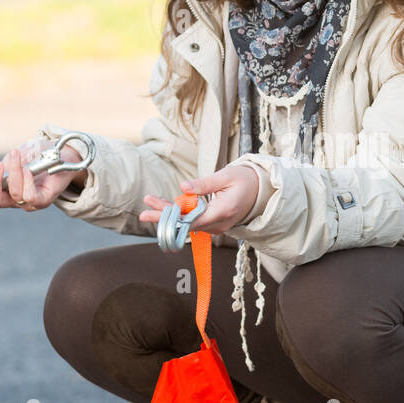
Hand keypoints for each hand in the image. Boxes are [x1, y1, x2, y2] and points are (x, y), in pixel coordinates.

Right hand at [0, 137, 84, 213]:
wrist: (60, 153)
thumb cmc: (34, 157)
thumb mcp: (10, 162)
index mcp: (3, 193)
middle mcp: (14, 200)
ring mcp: (29, 202)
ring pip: (14, 195)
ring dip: (13, 174)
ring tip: (17, 156)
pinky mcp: (44, 199)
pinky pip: (31, 196)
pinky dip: (27, 181)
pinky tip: (27, 169)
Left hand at [137, 165, 259, 234]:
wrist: (260, 192)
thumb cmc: (244, 180)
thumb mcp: (225, 176)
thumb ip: (204, 184)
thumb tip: (183, 187)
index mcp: (223, 211)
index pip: (193, 220)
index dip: (173, 218)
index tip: (155, 213)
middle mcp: (219, 223)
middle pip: (186, 224)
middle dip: (164, 219)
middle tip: (143, 214)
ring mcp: (216, 226)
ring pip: (188, 223)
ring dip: (169, 214)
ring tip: (150, 201)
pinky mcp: (213, 224)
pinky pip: (193, 221)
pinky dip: (179, 214)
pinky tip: (163, 206)